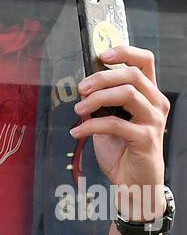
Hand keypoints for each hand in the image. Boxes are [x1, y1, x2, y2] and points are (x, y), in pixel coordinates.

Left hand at [71, 46, 169, 210]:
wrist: (135, 183)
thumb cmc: (123, 150)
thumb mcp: (111, 121)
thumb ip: (103, 103)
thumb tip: (83, 87)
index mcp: (149, 95)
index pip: (145, 61)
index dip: (125, 52)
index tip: (102, 54)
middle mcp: (156, 103)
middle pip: (132, 74)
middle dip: (101, 78)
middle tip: (80, 89)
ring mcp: (153, 121)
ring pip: (127, 94)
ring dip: (96, 99)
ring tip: (78, 110)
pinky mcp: (146, 139)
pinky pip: (115, 124)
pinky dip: (91, 125)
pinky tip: (77, 132)